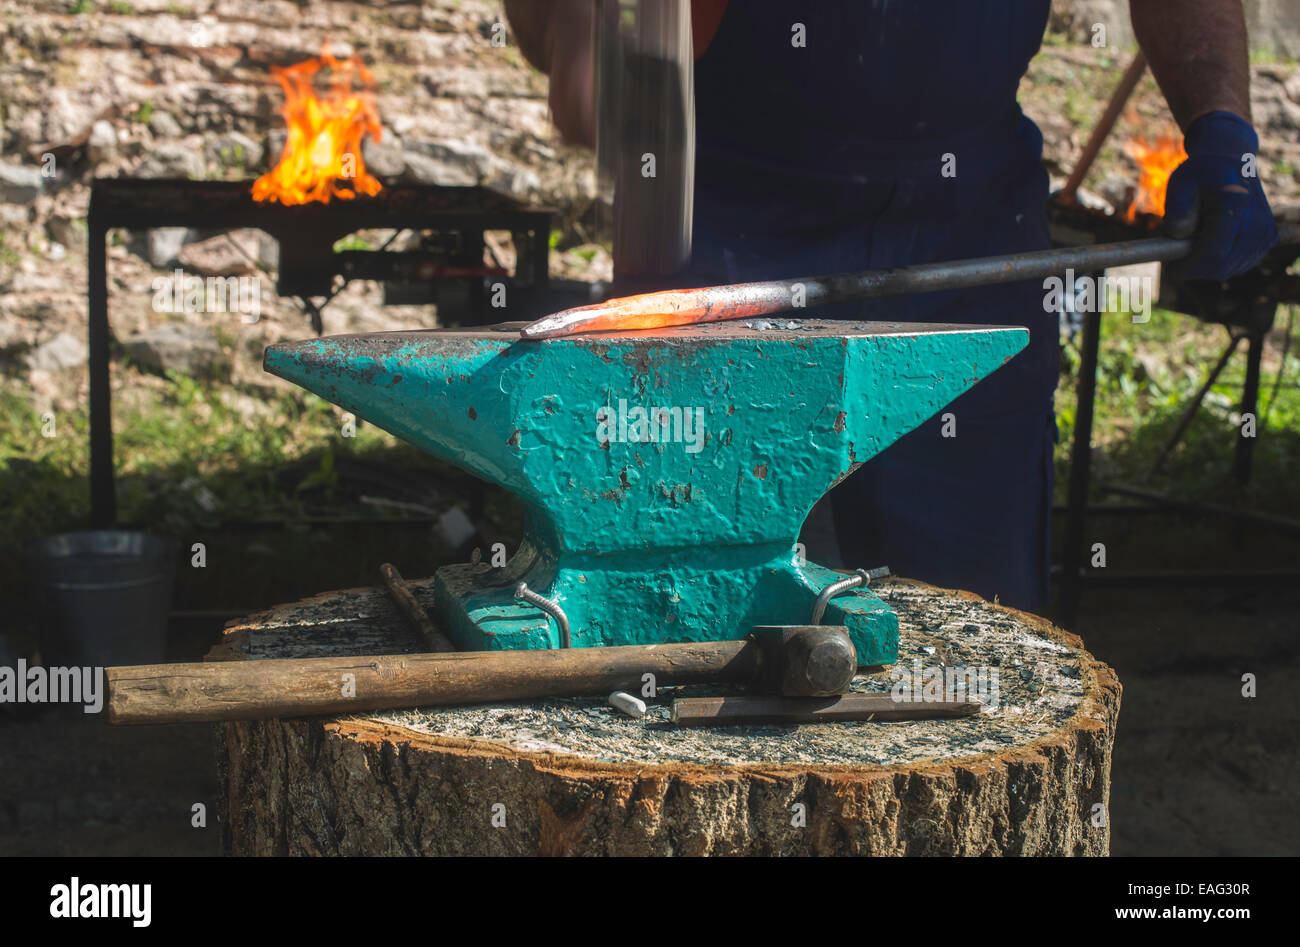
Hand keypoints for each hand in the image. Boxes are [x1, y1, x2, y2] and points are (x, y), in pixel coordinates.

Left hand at [1162, 111, 1277, 280]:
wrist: (1231, 163)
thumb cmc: (1200, 175)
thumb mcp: (1181, 182)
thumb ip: (1178, 207)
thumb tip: (1178, 234)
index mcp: (1234, 205)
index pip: (1213, 254)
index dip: (1188, 269)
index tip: (1170, 270)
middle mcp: (1256, 221)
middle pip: (1221, 267)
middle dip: (1194, 270)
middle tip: (1175, 259)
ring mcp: (1265, 232)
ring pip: (1228, 270)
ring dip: (1206, 266)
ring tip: (1191, 244)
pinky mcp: (1268, 239)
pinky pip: (1238, 266)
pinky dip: (1220, 263)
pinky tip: (1209, 245)